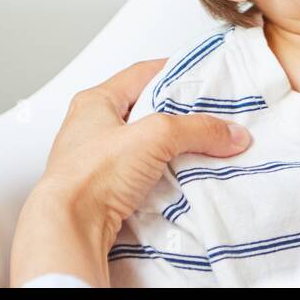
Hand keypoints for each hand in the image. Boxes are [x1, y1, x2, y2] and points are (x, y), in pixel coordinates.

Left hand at [9, 59, 251, 286]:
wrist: (69, 228)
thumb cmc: (92, 175)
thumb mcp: (156, 136)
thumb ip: (198, 129)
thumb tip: (230, 133)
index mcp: (95, 102)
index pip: (142, 73)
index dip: (173, 70)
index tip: (201, 76)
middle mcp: (91, 128)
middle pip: (145, 111)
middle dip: (176, 115)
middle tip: (206, 117)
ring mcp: (95, 161)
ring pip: (143, 145)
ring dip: (170, 149)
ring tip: (198, 149)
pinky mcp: (103, 190)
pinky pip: (140, 175)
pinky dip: (161, 176)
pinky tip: (178, 180)